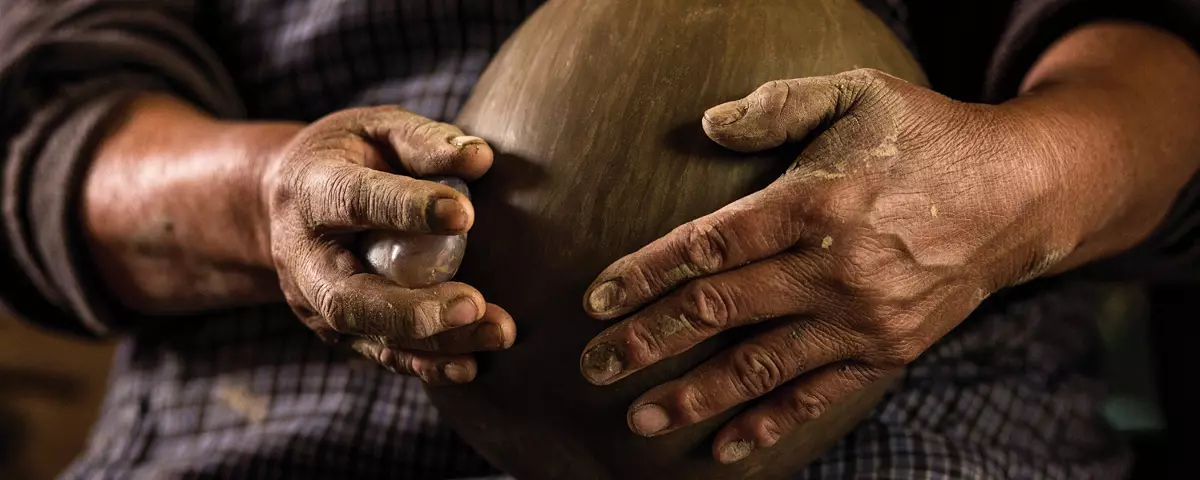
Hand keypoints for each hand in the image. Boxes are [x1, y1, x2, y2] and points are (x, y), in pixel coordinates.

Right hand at [263, 106, 515, 385]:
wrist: (286, 201)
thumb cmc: (350, 155)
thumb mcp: (377, 128)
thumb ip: (424, 141)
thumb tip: (479, 158)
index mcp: (309, 189)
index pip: (354, 201)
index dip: (407, 209)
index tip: (465, 215)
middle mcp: (303, 255)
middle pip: (348, 295)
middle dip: (411, 307)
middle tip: (473, 304)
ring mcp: (315, 301)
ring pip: (368, 334)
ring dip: (435, 341)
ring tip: (497, 331)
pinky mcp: (337, 331)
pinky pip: (380, 356)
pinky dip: (426, 365)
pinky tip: (471, 364)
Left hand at [579, 69, 1069, 461]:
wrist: (1023, 194)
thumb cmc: (927, 137)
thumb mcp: (859, 91)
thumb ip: (779, 105)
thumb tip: (705, 127)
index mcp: (819, 202)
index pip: (711, 245)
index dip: (647, 272)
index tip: (597, 298)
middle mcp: (837, 267)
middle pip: (721, 311)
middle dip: (648, 341)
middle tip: (595, 365)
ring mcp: (864, 317)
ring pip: (760, 366)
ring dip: (694, 395)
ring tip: (639, 416)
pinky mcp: (889, 350)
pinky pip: (817, 395)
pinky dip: (770, 423)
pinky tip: (725, 445)